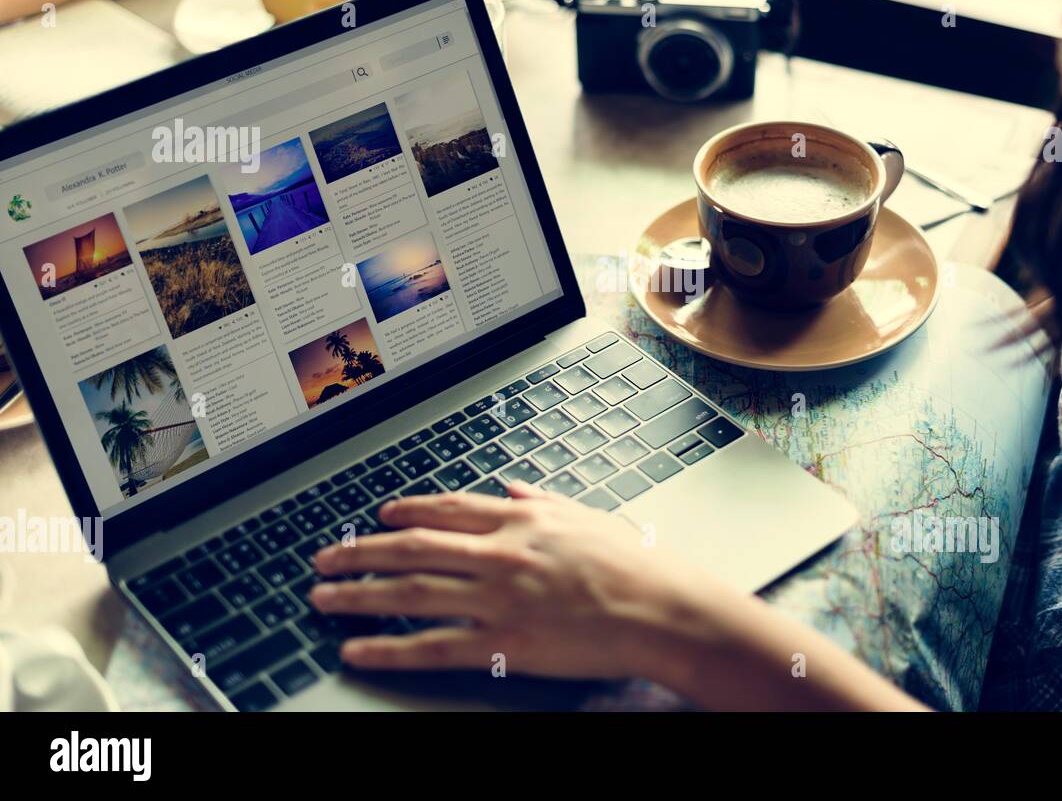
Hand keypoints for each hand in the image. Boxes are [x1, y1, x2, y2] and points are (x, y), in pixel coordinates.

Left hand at [309, 484, 714, 680]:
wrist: (660, 608)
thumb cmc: (633, 563)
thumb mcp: (586, 516)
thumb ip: (542, 501)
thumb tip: (512, 489)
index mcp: (519, 520)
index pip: (446, 510)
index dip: (406, 512)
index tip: (379, 516)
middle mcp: (499, 553)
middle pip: (413, 549)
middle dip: (361, 552)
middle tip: (325, 558)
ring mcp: (497, 598)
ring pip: (411, 593)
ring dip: (359, 594)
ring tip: (324, 598)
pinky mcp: (502, 643)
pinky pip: (432, 645)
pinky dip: (388, 648)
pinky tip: (358, 649)